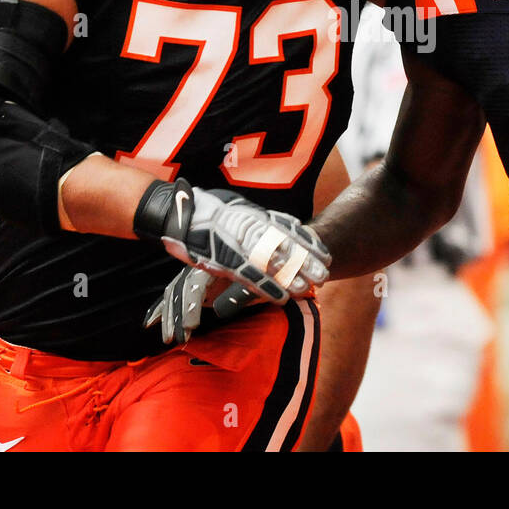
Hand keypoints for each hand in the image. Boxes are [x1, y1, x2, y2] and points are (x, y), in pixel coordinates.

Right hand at [135, 180, 329, 304]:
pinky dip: (266, 287)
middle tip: (325, 275)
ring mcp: (239, 244)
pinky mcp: (225, 260)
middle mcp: (252, 229)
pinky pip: (249, 277)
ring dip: (290, 278)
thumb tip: (289, 224)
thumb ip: (263, 220)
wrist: (182, 214)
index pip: (290, 230)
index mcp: (257, 217)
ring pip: (270, 264)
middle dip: (306, 262)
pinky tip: (281, 298)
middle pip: (285, 247)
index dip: (309, 244)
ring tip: (307, 290)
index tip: (327, 254)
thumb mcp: (242, 210)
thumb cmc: (210, 212)